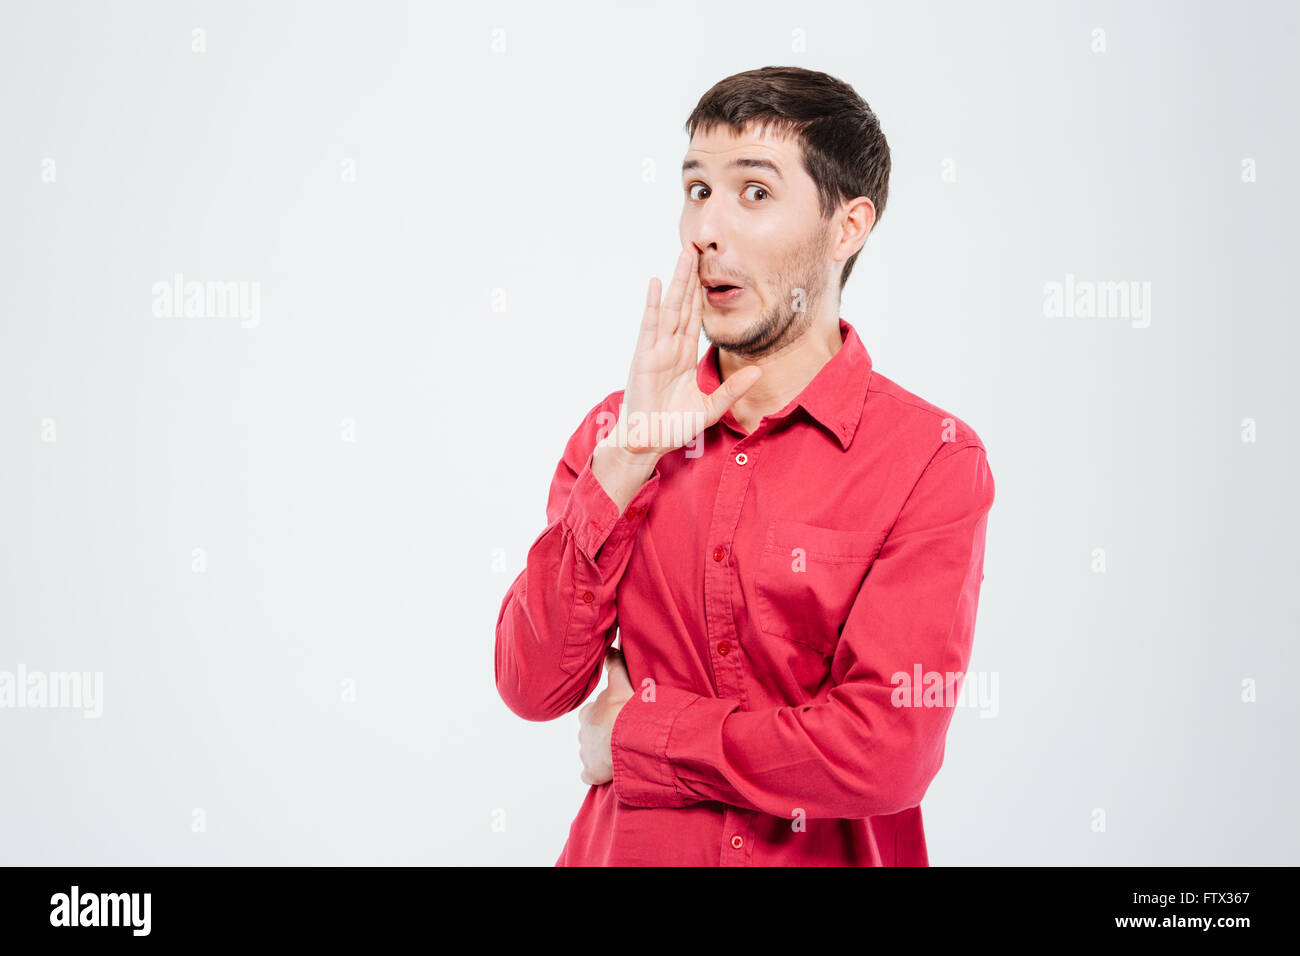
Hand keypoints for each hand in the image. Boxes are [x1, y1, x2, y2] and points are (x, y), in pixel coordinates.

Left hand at [577, 646, 635, 785]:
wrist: (630, 741)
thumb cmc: (627, 710)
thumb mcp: (622, 682)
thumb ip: (615, 664)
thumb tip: (610, 647)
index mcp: (588, 713)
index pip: (591, 712)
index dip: (604, 713)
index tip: (617, 715)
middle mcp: (582, 733)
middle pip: (590, 732)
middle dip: (602, 733)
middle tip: (621, 734)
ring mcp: (586, 754)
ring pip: (590, 752)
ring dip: (602, 752)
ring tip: (620, 752)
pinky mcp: (591, 772)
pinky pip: (588, 774)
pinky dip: (595, 773)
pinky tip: (606, 771)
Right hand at [598, 245, 762, 460]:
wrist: (648, 442)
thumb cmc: (673, 427)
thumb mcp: (712, 407)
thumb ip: (733, 389)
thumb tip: (760, 373)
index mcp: (685, 357)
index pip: (695, 318)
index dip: (701, 294)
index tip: (709, 270)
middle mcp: (671, 348)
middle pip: (683, 305)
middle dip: (690, 277)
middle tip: (697, 248)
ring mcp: (656, 350)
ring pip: (670, 308)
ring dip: (676, 281)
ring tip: (683, 254)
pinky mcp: (644, 357)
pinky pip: (650, 326)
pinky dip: (653, 304)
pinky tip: (656, 283)